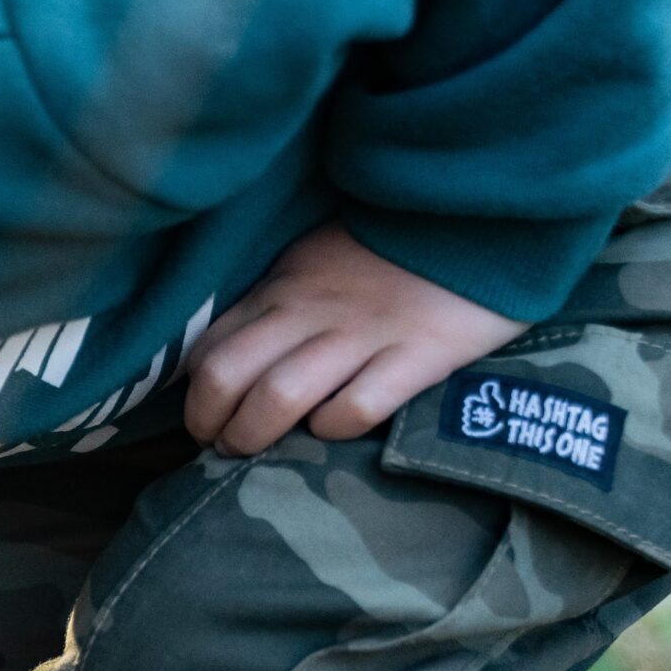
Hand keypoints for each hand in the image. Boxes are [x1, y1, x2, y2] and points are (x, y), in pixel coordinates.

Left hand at [183, 222, 526, 457]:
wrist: (477, 216)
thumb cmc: (386, 250)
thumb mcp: (311, 264)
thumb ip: (273, 306)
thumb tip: (227, 360)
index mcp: (280, 291)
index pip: (208, 349)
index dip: (193, 395)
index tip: (204, 421)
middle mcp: (309, 312)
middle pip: (226, 376)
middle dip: (209, 422)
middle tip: (221, 447)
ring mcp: (362, 334)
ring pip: (279, 395)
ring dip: (255, 435)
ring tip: (256, 454)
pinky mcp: (418, 354)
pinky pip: (357, 405)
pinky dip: (334, 427)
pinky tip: (334, 428)